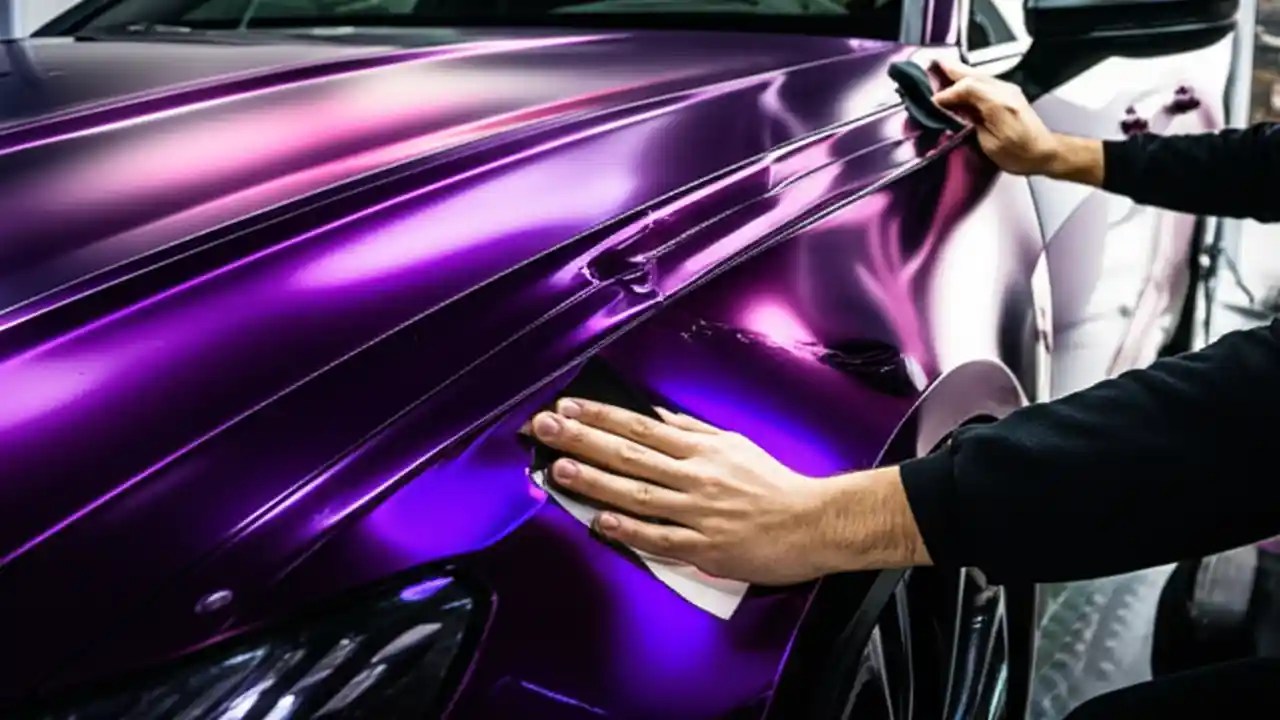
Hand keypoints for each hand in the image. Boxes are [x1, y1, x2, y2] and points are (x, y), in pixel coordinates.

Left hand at [527, 398, 928, 584]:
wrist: (813, 523)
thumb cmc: (774, 484)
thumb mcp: (734, 444)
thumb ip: (693, 431)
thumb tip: (657, 416)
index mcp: (701, 449)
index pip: (640, 428)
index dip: (601, 416)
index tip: (568, 406)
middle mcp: (695, 476)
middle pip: (630, 455)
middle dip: (583, 439)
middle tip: (546, 427)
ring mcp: (698, 512)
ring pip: (638, 494)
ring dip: (595, 481)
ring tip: (558, 468)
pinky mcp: (705, 547)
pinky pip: (660, 538)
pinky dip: (630, 530)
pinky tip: (601, 522)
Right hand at [931, 59, 1103, 184]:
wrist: (1045, 152)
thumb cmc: (1018, 154)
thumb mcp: (989, 144)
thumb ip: (970, 123)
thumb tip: (953, 112)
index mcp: (998, 104)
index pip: (966, 88)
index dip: (947, 93)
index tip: (933, 102)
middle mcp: (1005, 91)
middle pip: (973, 76)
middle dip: (952, 71)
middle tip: (934, 64)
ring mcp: (1009, 90)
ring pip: (979, 76)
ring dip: (960, 74)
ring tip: (943, 70)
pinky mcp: (1010, 93)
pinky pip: (985, 81)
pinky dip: (970, 80)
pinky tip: (961, 83)